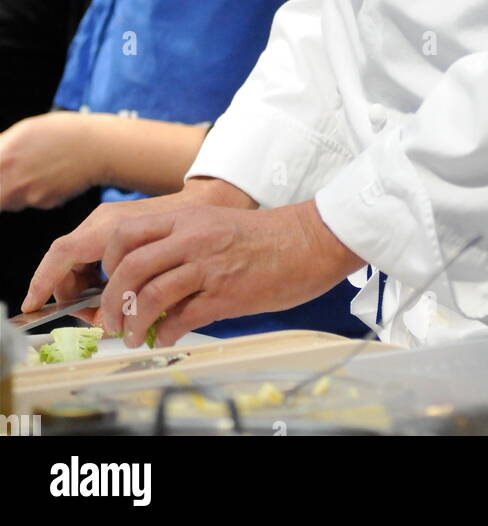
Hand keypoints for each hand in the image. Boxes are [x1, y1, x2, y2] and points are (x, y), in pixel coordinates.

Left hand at [0, 111, 101, 210]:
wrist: (98, 148)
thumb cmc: (65, 132)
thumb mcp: (25, 129)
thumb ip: (3, 146)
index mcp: (3, 155)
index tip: (2, 170)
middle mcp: (11, 179)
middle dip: (1, 185)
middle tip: (15, 174)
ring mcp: (27, 194)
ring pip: (8, 200)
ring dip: (13, 191)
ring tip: (36, 169)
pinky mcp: (44, 203)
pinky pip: (31, 201)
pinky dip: (37, 192)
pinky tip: (51, 176)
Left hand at [37, 198, 360, 346]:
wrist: (310, 239)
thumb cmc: (267, 235)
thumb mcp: (217, 226)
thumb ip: (184, 246)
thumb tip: (154, 281)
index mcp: (188, 219)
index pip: (126, 234)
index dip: (108, 261)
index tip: (108, 280)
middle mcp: (192, 238)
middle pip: (130, 266)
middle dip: (112, 299)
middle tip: (111, 319)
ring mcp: (209, 266)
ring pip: (151, 294)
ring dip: (134, 323)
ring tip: (133, 338)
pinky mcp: (227, 294)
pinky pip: (184, 317)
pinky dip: (167, 333)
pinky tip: (168, 338)